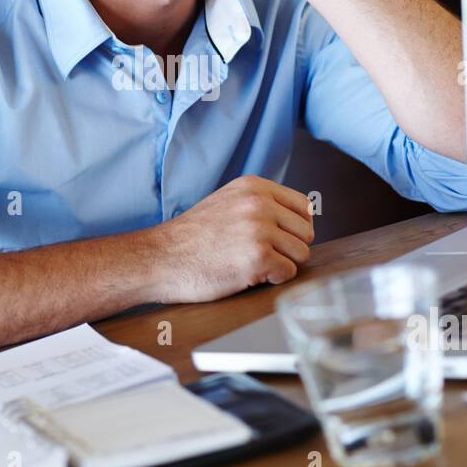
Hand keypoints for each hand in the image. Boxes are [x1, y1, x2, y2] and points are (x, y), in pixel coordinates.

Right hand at [147, 174, 314, 302]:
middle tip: (261, 256)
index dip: (295, 228)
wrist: (160, 258)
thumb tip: (300, 218)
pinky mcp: (258, 257)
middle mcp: (260, 203)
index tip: (279, 240)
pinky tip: (250, 276)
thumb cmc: (191, 237)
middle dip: (289, 249)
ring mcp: (260, 230)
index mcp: (254, 187)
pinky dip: (273, 279)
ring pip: (301, 254)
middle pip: (306, 232)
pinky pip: (289, 273)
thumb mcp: (227, 202)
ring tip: (253, 265)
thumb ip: (259, 203)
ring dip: (282, 265)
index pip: (303, 206)